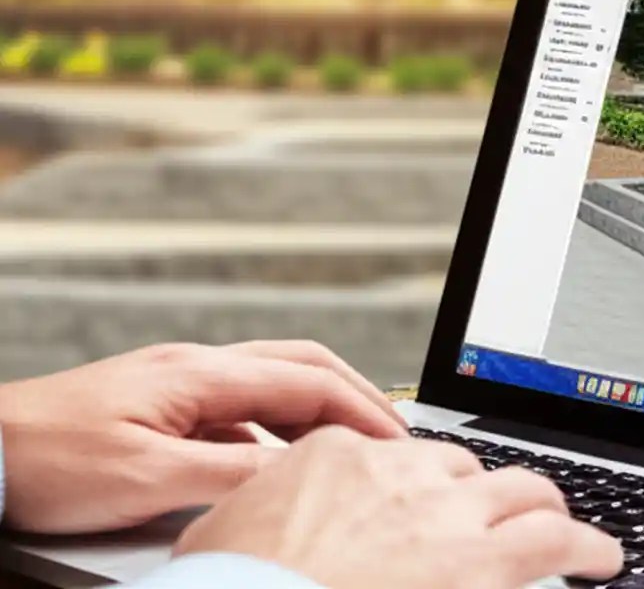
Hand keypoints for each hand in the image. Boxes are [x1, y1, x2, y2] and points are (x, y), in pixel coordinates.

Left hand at [0, 341, 405, 533]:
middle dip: (356, 395)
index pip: (308, 382)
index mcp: (200, 375)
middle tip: (391, 434)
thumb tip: (299, 476)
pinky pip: (242, 410)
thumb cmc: (48, 459)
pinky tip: (281, 463)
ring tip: (350, 447)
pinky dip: (280, 430)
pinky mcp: (164, 407)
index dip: (362, 411)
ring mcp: (181, 384)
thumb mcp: (148, 478)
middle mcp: (197, 368)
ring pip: (274, 384)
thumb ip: (231, 474)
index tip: (396, 442)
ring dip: (320, 410)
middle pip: (302, 365)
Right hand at [175, 426, 623, 588]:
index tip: (432, 502)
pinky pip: (558, 539)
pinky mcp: (484, 561)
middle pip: (466, 468)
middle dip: (486, 495)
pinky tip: (602, 559)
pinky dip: (589, 547)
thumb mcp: (224, 537)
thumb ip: (258, 515)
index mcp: (335, 457)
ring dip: (546, 511)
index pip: (398, 456)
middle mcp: (400, 472)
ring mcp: (447, 511)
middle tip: (499, 519)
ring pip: (523, 491)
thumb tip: (256, 532)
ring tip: (567, 533)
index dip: (425, 485)